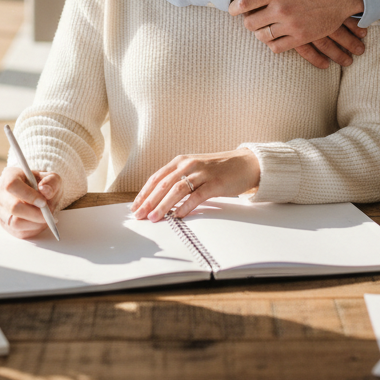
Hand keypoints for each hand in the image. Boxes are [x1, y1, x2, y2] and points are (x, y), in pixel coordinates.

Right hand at [0, 165, 63, 238]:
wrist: (39, 194)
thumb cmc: (43, 184)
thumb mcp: (52, 178)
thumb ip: (51, 182)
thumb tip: (45, 190)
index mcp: (9, 175)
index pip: (12, 185)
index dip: (28, 195)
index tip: (43, 202)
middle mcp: (0, 192)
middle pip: (13, 207)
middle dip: (34, 213)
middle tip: (49, 213)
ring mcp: (0, 209)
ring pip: (15, 223)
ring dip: (35, 223)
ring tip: (46, 217)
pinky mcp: (4, 223)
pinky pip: (18, 232)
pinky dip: (33, 229)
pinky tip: (40, 222)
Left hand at [131, 149, 260, 221]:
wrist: (244, 164)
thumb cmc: (217, 169)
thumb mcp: (194, 169)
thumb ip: (178, 179)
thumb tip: (158, 199)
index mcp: (181, 161)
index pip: (156, 178)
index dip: (144, 193)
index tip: (135, 207)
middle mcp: (189, 165)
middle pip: (163, 184)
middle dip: (149, 201)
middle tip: (139, 215)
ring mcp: (202, 173)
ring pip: (177, 190)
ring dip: (163, 205)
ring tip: (154, 218)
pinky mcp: (214, 183)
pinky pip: (197, 196)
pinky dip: (185, 206)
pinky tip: (178, 216)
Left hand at [228, 0, 366, 63]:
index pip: (244, 3)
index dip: (233, 8)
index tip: (232, 10)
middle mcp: (281, 9)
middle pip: (250, 23)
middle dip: (247, 22)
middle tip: (249, 19)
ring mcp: (291, 25)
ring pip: (263, 36)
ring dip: (259, 33)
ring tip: (262, 28)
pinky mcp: (302, 37)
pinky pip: (278, 47)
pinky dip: (272, 44)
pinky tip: (274, 38)